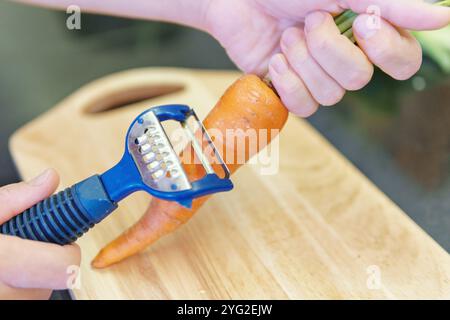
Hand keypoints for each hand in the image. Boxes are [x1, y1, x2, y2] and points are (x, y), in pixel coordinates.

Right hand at [0, 169, 80, 299]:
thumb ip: (13, 199)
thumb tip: (50, 179)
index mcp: (0, 263)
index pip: (63, 265)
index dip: (66, 249)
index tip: (60, 237)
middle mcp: (5, 294)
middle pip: (54, 279)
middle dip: (45, 258)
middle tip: (21, 245)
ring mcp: (6, 307)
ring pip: (39, 291)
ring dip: (30, 274)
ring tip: (4, 259)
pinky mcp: (9, 311)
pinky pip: (25, 298)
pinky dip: (19, 287)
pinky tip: (1, 274)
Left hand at [204, 0, 449, 115]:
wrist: (238, 1)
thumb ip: (390, 4)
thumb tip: (441, 17)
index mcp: (368, 34)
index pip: (403, 62)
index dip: (385, 48)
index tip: (361, 19)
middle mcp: (348, 59)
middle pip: (359, 80)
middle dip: (326, 48)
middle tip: (308, 21)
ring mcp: (320, 79)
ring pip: (330, 95)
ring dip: (302, 60)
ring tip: (287, 36)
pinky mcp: (293, 93)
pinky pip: (304, 108)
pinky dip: (287, 81)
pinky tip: (276, 59)